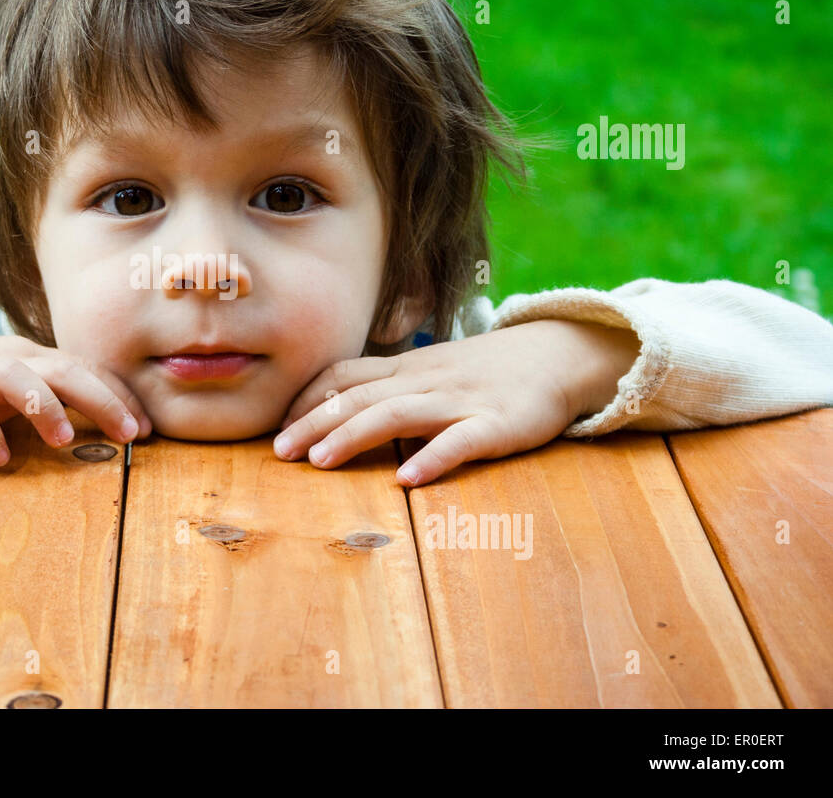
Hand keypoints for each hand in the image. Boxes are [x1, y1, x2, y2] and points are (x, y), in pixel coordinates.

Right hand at [0, 333, 152, 463]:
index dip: (120, 397)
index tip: (148, 430)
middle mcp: (10, 363)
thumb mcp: (21, 386)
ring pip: (14, 380)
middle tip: (128, 433)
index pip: (86, 370)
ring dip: (43, 407)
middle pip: (61, 369)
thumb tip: (123, 425)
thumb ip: (62, 399)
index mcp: (34, 360)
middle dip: (100, 399)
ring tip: (63, 440)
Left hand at [272, 319, 639, 486]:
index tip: (275, 425)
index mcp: (407, 369)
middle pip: (360, 397)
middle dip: (315, 423)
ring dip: (355, 436)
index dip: (307, 399)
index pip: (344, 376)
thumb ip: (388, 388)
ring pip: (398, 413)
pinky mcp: (498, 423)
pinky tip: (408, 479)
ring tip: (321, 461)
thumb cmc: (486, 371)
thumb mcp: (431, 373)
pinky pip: (462, 440)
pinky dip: (434, 458)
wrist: (558, 354)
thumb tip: (333, 408)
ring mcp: (461, 399)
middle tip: (279, 452)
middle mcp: (425, 380)